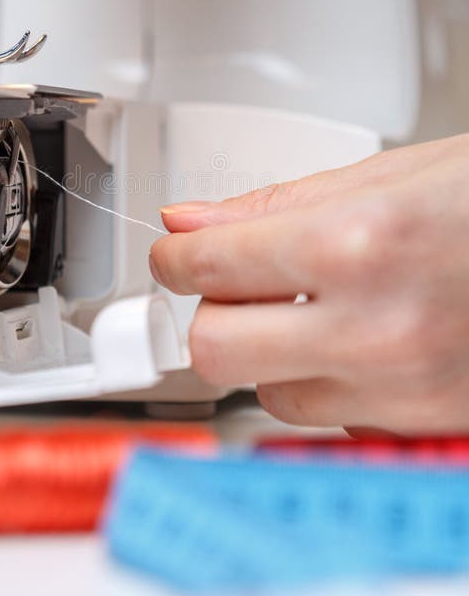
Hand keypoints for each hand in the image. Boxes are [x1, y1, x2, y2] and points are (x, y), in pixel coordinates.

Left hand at [149, 135, 468, 431]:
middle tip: (233, 283)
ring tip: (305, 306)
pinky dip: (318, 379)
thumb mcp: (388, 173)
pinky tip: (351, 337)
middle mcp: (376, 327)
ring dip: (265, 349)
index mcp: (359, 242)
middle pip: (217, 349)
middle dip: (211, 311)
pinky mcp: (422, 422)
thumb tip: (191, 220)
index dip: (172, 256)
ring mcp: (401, 386)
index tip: (172, 253)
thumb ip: (275, 204)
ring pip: (268, 392)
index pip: (208, 267)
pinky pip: (328, 415)